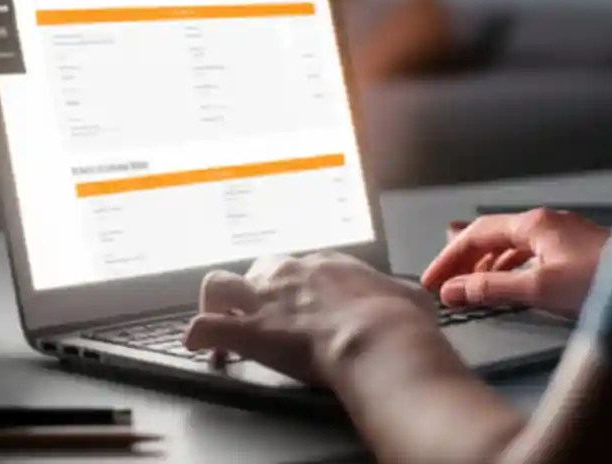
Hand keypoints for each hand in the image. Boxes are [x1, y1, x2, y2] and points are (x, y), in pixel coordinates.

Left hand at [183, 252, 442, 383]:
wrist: (377, 337)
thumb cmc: (398, 319)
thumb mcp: (409, 296)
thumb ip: (401, 292)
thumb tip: (410, 296)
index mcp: (328, 266)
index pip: (305, 268)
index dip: (302, 289)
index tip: (308, 307)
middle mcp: (291, 275)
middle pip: (260, 271)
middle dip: (259, 291)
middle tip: (268, 316)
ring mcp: (265, 300)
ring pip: (219, 285)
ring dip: (217, 303)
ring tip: (221, 319)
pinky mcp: (248, 331)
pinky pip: (205, 328)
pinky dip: (200, 336)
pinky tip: (202, 346)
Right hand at [421, 208, 609, 317]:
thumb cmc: (605, 281)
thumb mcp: (539, 288)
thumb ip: (493, 288)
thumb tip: (456, 290)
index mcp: (535, 224)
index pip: (477, 234)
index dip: (449, 258)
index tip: (432, 280)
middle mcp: (547, 223)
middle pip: (492, 236)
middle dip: (464, 260)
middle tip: (443, 283)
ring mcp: (564, 236)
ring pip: (512, 246)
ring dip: (486, 265)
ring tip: (468, 286)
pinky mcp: (577, 252)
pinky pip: (531, 255)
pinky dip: (510, 268)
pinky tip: (509, 283)